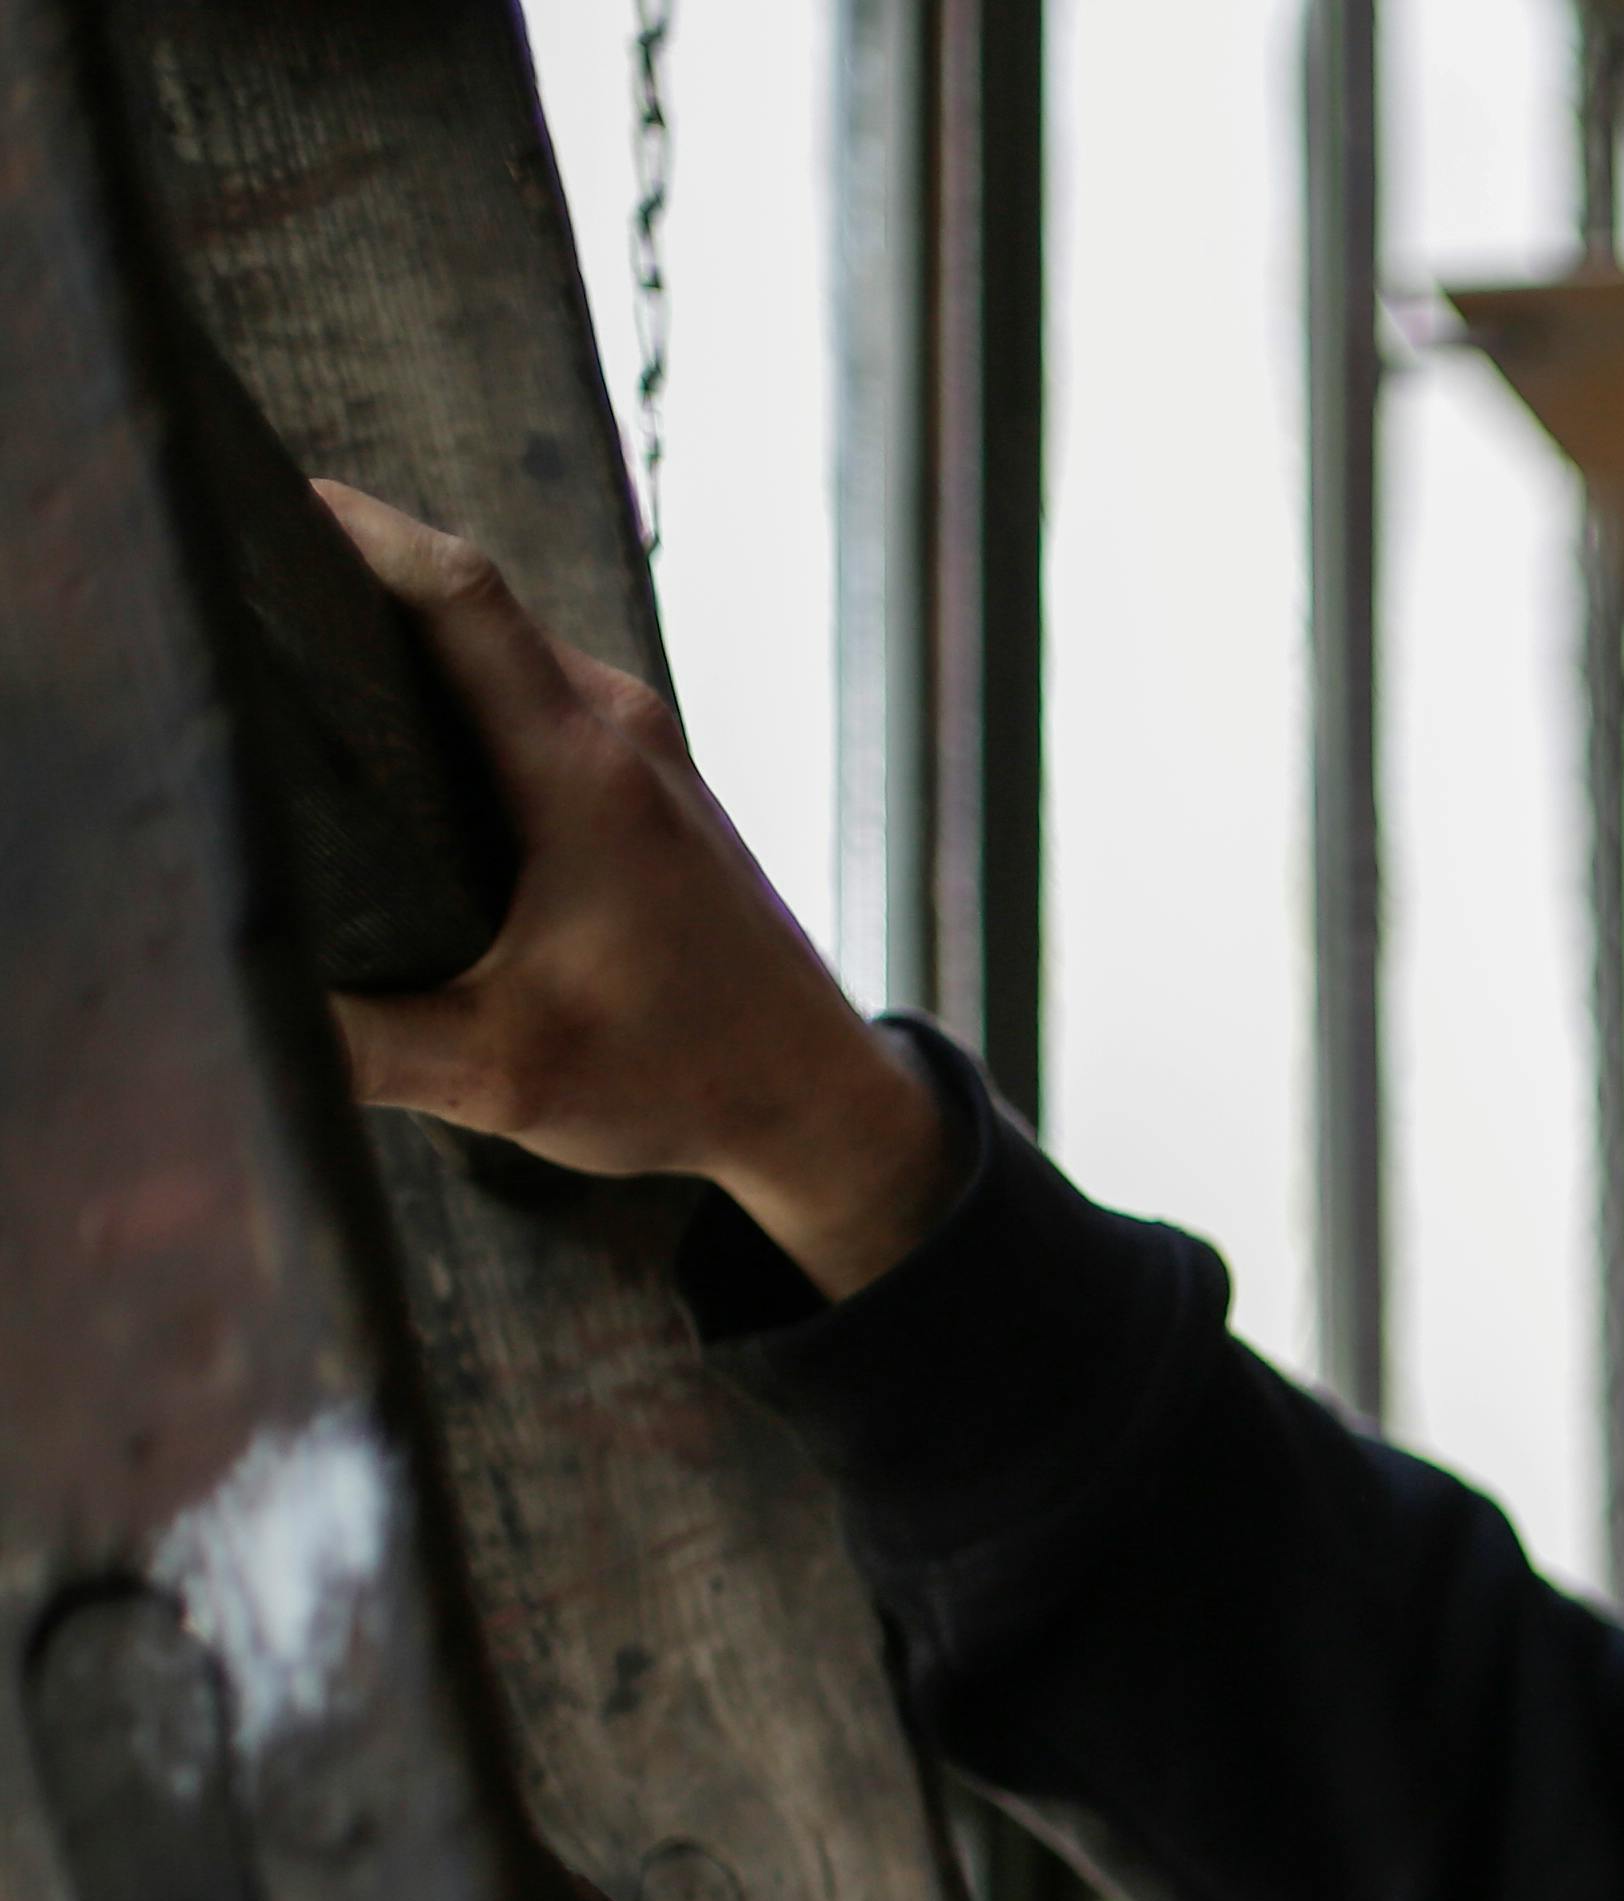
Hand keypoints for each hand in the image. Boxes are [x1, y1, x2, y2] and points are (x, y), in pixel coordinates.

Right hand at [318, 483, 953, 1297]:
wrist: (821, 1106)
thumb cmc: (682, 1081)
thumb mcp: (504, 1080)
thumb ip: (366, 1049)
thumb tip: (239, 1007)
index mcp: (583, 772)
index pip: (458, 593)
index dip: (357, 528)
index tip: (254, 495)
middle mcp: (620, 731)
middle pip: (466, 607)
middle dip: (349, 583)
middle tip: (224, 594)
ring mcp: (645, 750)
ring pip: (502, 655)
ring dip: (404, 646)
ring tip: (279, 656)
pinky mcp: (652, 784)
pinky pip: (535, 700)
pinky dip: (459, 698)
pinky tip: (386, 742)